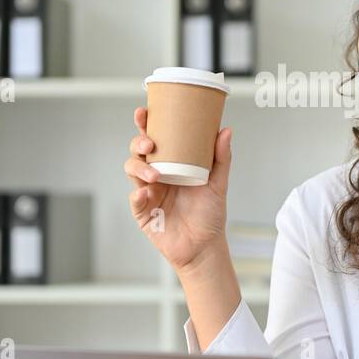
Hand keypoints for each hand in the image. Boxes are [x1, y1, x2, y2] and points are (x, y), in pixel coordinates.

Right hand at [124, 106, 232, 270]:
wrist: (204, 246)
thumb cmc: (210, 215)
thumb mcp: (218, 184)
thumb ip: (221, 158)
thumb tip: (225, 130)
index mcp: (171, 163)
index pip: (155, 139)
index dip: (146, 125)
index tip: (144, 113)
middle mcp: (156, 175)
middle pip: (138, 151)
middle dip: (139, 142)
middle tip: (150, 144)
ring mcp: (147, 192)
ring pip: (132, 171)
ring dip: (139, 168)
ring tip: (155, 174)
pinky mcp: (143, 212)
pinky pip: (135, 200)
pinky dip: (138, 195)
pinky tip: (145, 194)